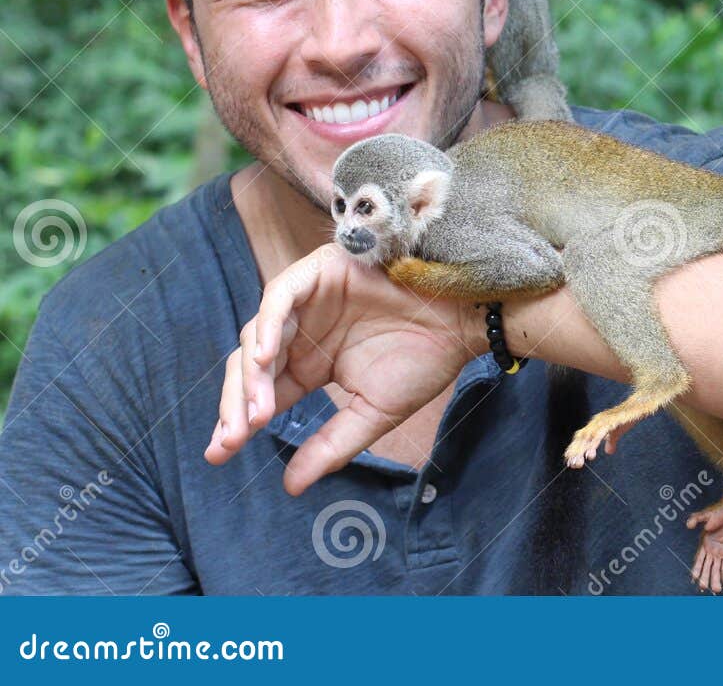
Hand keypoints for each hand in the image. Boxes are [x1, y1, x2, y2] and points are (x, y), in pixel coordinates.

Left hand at [204, 243, 479, 494]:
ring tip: (257, 413)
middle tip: (232, 440)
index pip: (263, 393)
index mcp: (311, 364)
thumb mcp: (373, 413)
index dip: (236, 422)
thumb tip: (291, 487)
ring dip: (251, 376)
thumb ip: (331, 445)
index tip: (219, 455)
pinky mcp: (318, 272)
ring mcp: (307, 301)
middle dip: (236, 405)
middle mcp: (302, 332)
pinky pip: (278, 298)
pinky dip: (267, 326)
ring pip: (257, 335)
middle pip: (250, 368)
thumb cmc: (426, 360)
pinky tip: (265, 360)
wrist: (465, 319)